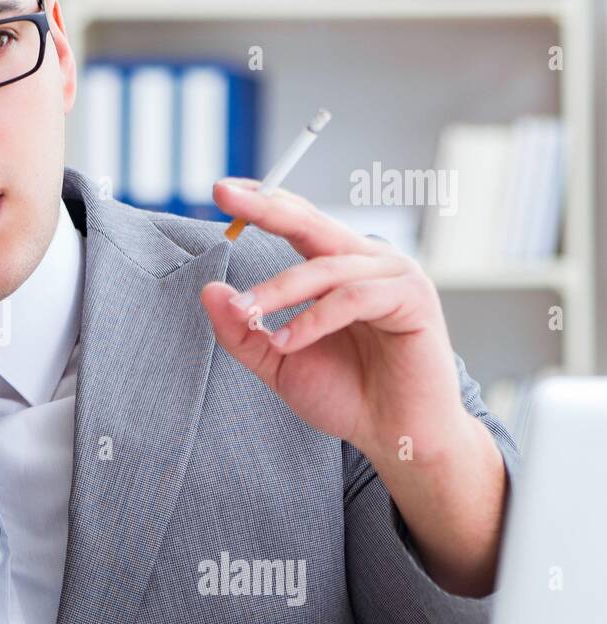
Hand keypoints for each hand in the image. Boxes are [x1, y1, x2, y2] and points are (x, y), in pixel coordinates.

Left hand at [199, 178, 474, 468]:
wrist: (393, 435)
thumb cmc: (344, 394)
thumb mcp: (277, 361)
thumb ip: (242, 329)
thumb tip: (209, 290)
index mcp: (338, 266)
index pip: (298, 221)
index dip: (263, 202)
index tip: (222, 188)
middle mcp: (368, 261)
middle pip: (311, 223)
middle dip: (264, 208)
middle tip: (223, 195)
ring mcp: (396, 276)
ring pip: (325, 268)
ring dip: (278, 291)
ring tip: (247, 313)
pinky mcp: (414, 300)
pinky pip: (353, 298)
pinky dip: (313, 320)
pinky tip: (286, 342)